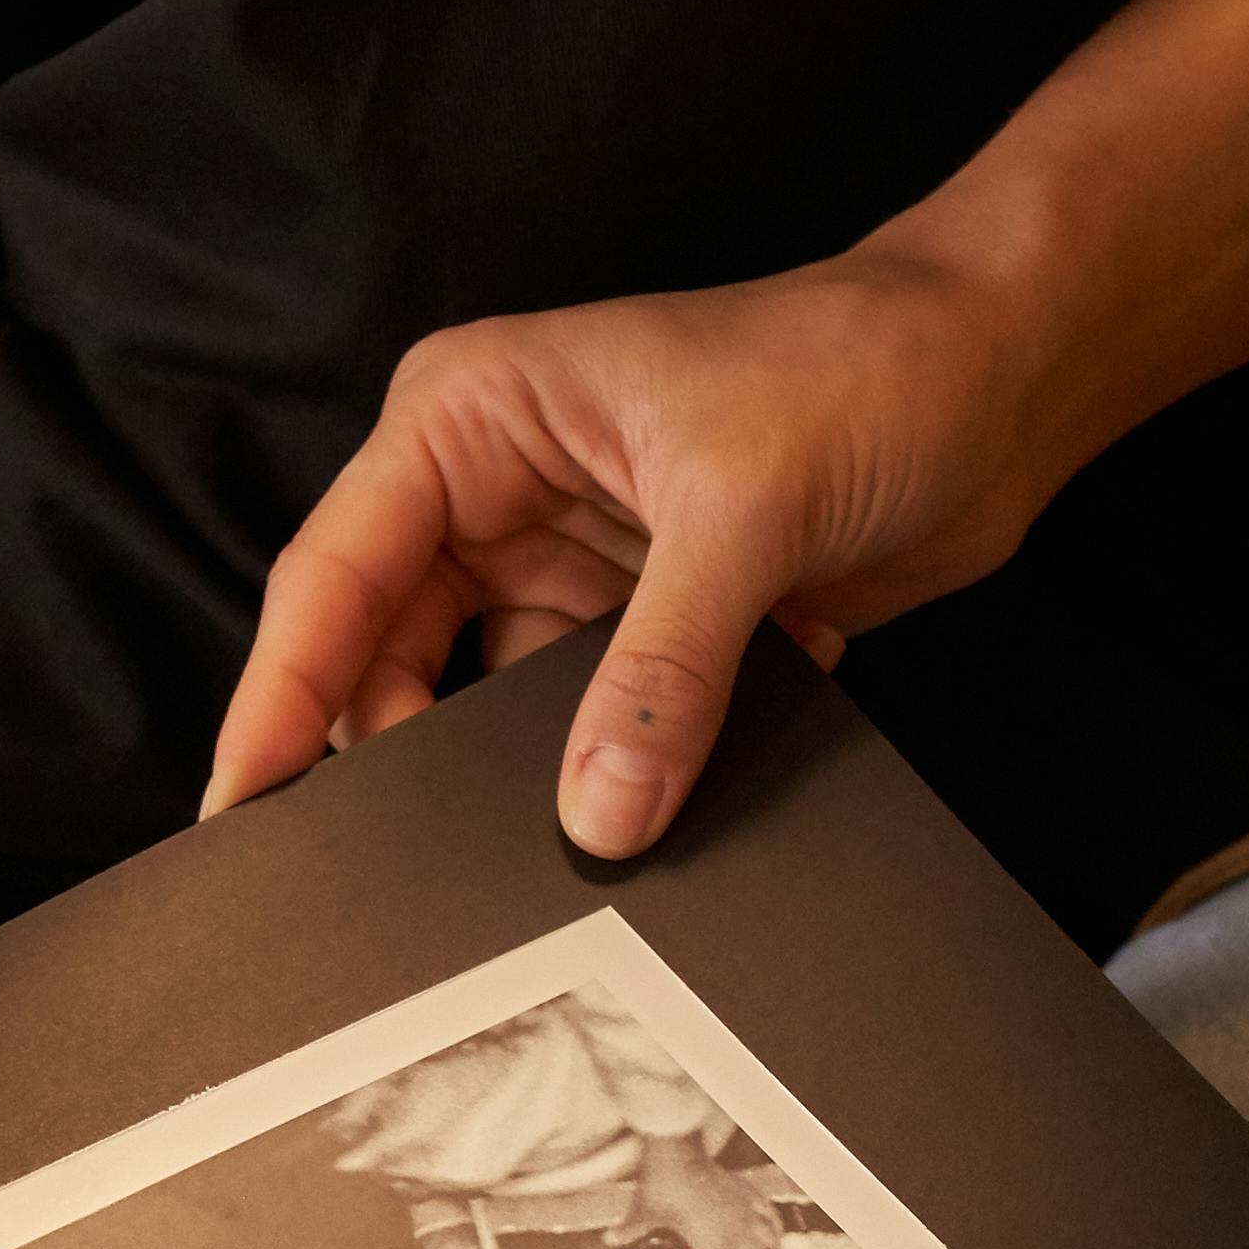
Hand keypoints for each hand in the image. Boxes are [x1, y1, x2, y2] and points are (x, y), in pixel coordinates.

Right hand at [199, 250, 1055, 859]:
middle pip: (387, 658)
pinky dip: (613, 776)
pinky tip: (642, 809)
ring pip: (488, 711)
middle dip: (384, 762)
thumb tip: (597, 816)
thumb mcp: (747, 509)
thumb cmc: (865, 364)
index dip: (280, 700)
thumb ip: (662, 670)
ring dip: (514, 782)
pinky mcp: (649, 627)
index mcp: (470, 416)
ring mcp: (573, 565)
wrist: (1008, 373)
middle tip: (363, 884)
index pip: (334, 574)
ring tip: (517, 861)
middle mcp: (499, 492)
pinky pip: (593, 731)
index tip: (240, 809)